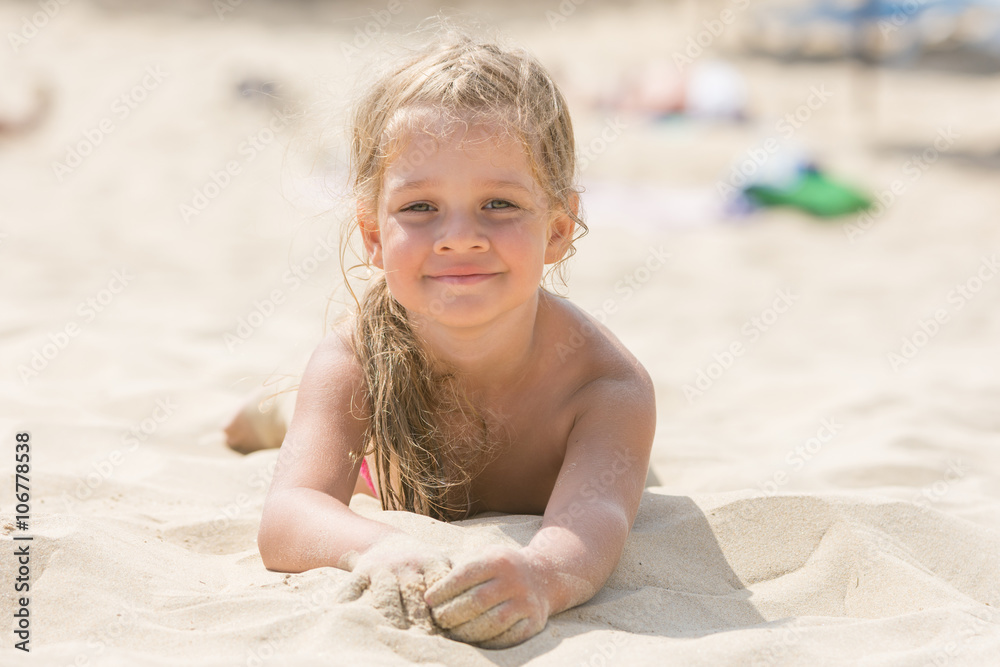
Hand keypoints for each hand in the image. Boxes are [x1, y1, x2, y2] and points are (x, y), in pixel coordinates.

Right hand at [334, 534, 451, 632]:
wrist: (387, 542)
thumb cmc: (422, 564)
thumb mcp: (441, 564)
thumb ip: (454, 584)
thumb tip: (472, 616)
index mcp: (431, 561)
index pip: (439, 585)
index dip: (441, 609)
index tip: (445, 629)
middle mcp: (406, 564)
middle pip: (413, 596)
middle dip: (419, 620)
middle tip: (424, 641)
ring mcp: (382, 568)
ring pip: (386, 597)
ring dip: (392, 618)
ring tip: (397, 639)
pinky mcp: (361, 572)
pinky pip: (353, 589)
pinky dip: (349, 604)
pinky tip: (352, 619)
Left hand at [424, 545, 549, 648]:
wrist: (545, 574)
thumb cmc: (502, 568)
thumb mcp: (486, 555)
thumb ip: (463, 567)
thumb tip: (432, 592)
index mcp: (499, 560)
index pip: (465, 575)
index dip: (444, 589)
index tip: (429, 600)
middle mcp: (515, 580)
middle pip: (476, 601)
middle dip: (451, 613)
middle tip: (438, 619)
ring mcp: (526, 602)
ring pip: (492, 623)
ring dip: (466, 631)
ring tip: (452, 632)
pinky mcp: (535, 622)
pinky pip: (508, 638)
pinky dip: (488, 642)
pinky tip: (475, 640)